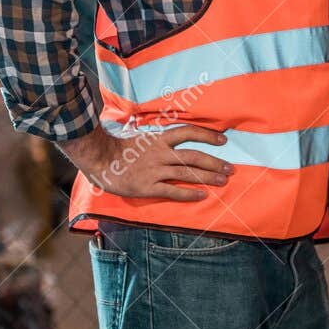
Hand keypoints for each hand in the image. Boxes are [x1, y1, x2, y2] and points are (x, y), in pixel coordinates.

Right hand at [62, 124, 233, 201]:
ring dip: (208, 177)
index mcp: (159, 139)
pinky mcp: (148, 187)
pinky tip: (201, 195)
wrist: (98, 159)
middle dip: (215, 162)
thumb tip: (175, 140)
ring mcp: (155, 170)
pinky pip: (172, 191)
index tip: (224, 140)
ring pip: (187, 173)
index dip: (208, 135)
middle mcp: (160, 153)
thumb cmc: (119, 149)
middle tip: (230, 169)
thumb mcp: (142, 138)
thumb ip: (159, 141)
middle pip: (194, 156)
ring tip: (223, 181)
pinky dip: (189, 193)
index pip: (188, 132)